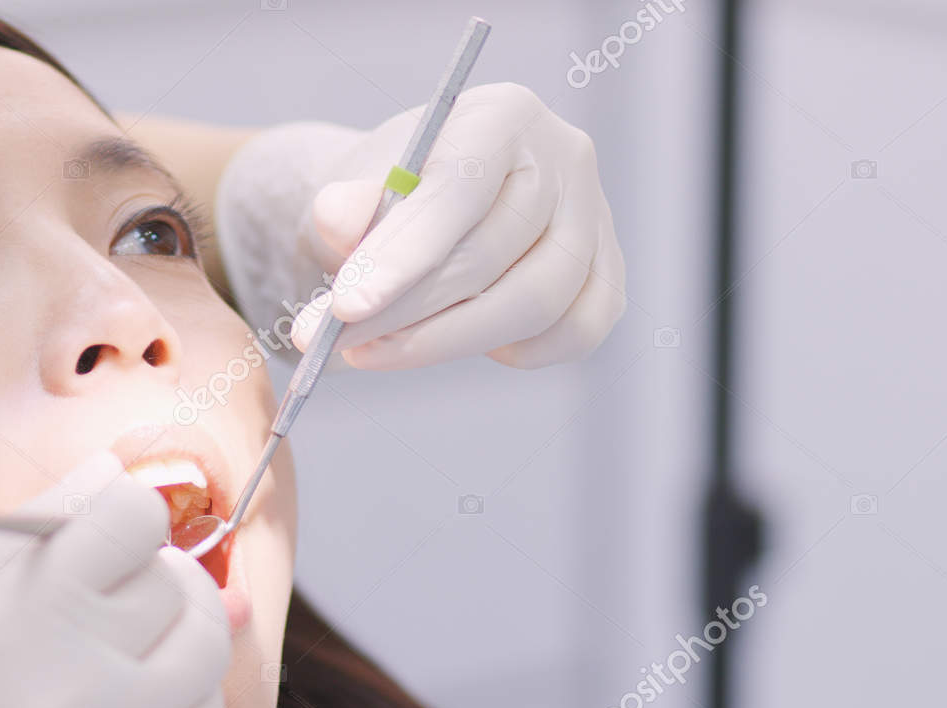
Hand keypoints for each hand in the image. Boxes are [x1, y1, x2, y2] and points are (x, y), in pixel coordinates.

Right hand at [0, 452, 229, 707]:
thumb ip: (32, 534)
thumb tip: (109, 471)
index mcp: (21, 607)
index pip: (135, 518)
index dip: (128, 514)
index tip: (113, 530)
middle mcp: (72, 671)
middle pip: (174, 585)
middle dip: (155, 572)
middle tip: (121, 583)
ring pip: (204, 654)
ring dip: (186, 630)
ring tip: (141, 633)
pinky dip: (190, 702)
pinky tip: (148, 693)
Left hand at [216, 83, 624, 369]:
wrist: (424, 206)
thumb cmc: (391, 193)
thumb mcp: (355, 188)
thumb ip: (344, 203)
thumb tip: (338, 216)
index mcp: (502, 115)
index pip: (457, 190)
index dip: (401, 256)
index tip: (347, 307)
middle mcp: (563, 157)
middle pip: (489, 257)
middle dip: (405, 312)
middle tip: (340, 342)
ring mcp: (596, 216)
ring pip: (535, 304)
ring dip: (447, 342)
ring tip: (378, 350)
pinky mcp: (607, 271)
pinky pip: (576, 331)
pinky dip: (516, 351)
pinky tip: (457, 341)